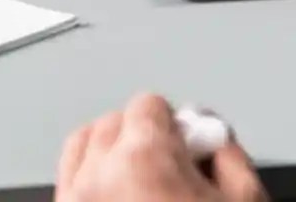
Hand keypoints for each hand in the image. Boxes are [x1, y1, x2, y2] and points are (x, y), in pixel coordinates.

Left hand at [55, 93, 268, 201]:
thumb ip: (230, 155)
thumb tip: (215, 136)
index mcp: (145, 158)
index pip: (149, 103)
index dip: (176, 123)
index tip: (187, 143)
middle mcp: (99, 175)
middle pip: (114, 120)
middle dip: (142, 134)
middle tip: (171, 164)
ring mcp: (76, 201)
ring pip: (82, 146)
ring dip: (110, 150)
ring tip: (139, 176)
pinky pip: (65, 181)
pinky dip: (86, 177)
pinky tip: (113, 194)